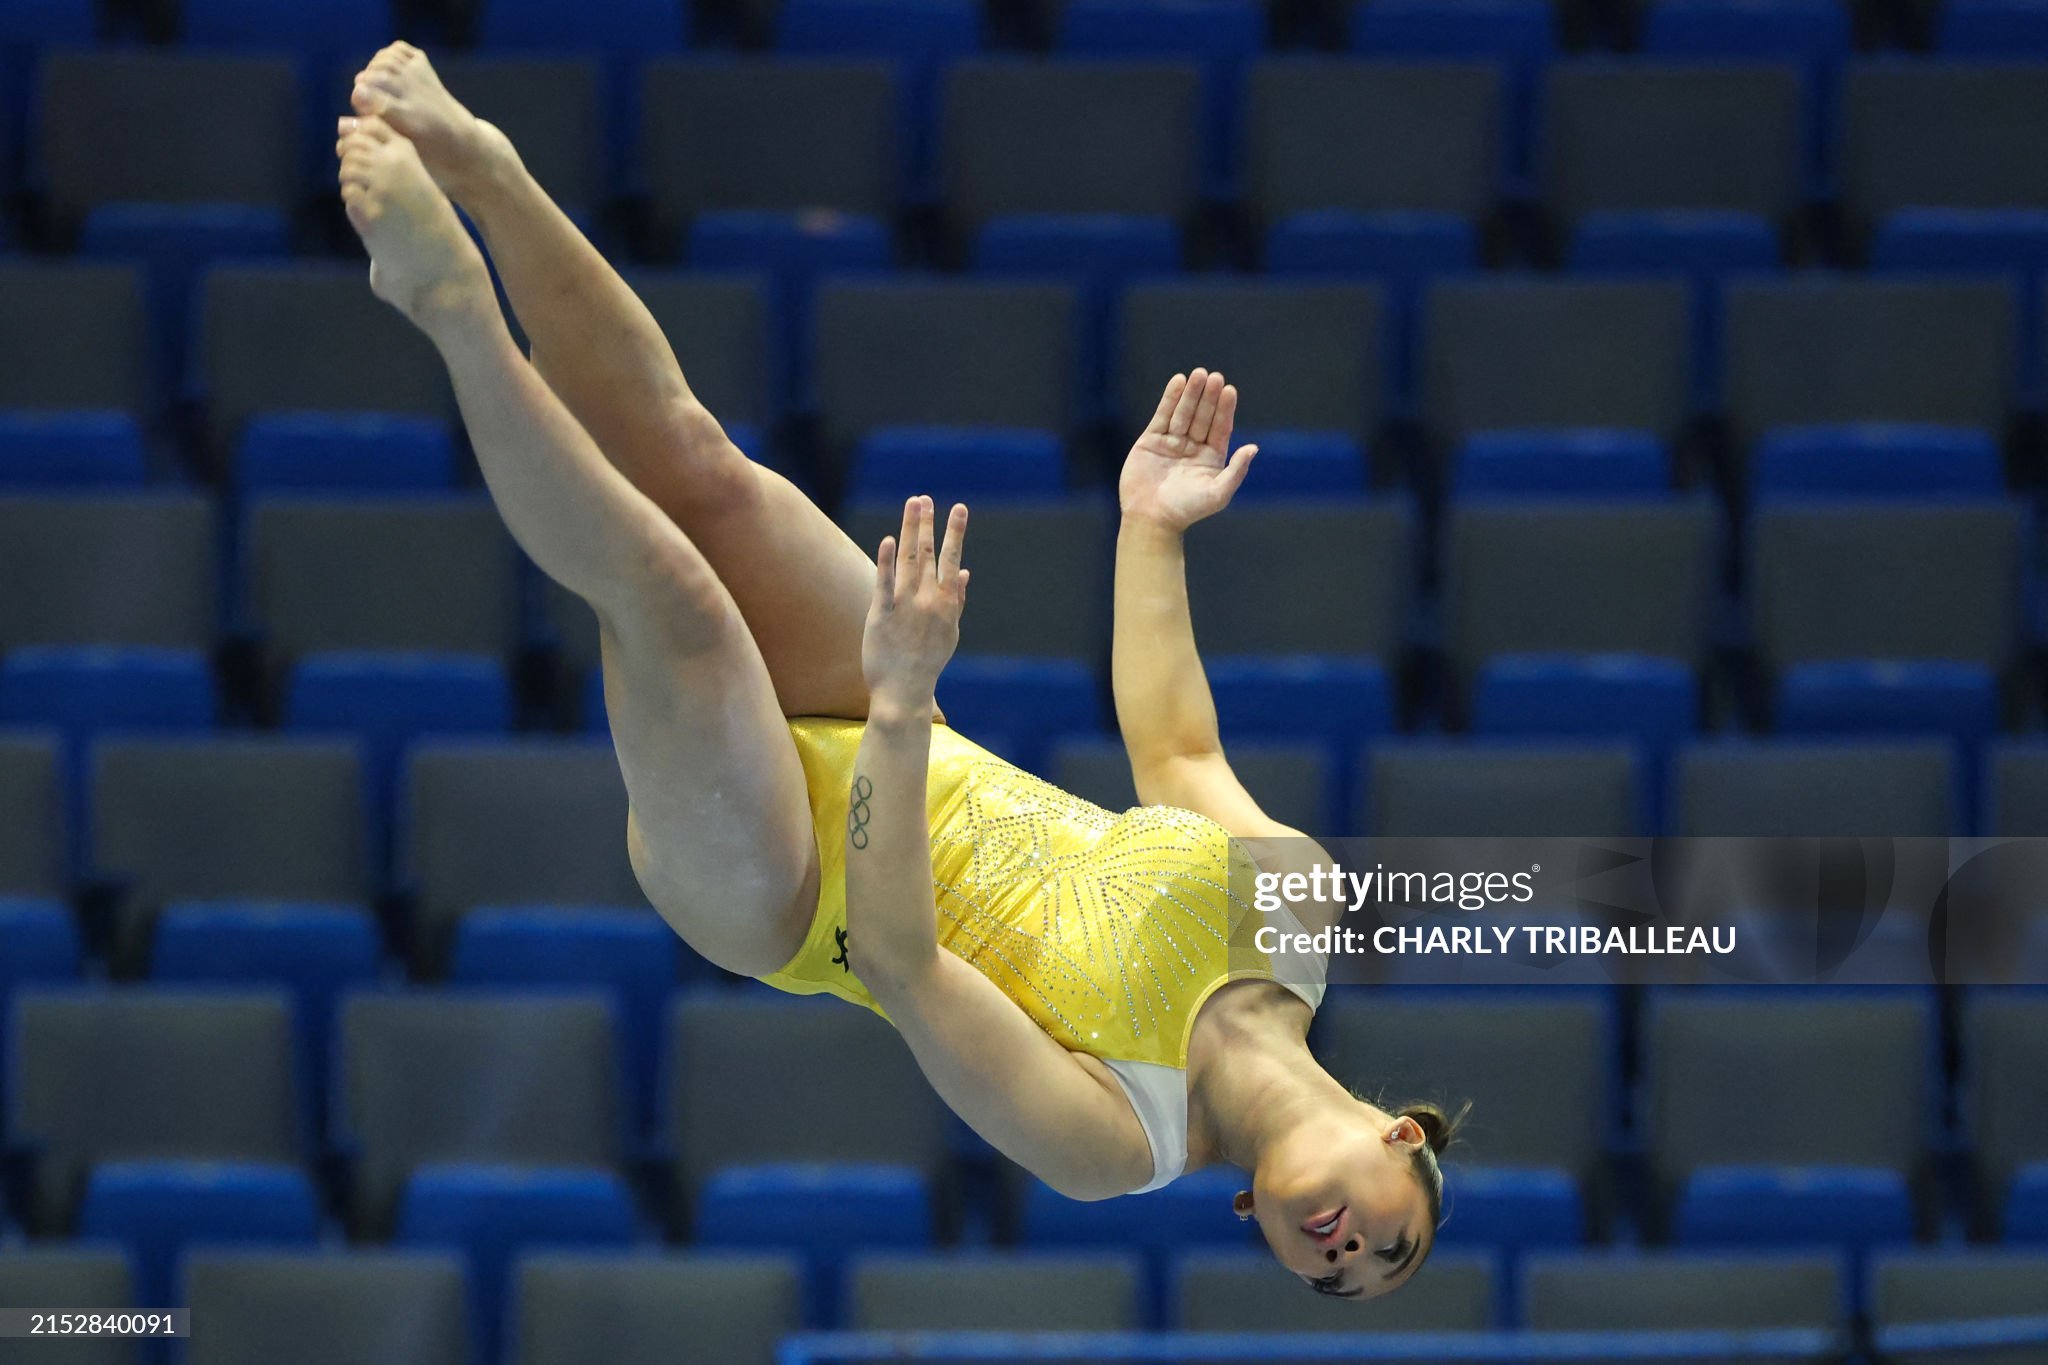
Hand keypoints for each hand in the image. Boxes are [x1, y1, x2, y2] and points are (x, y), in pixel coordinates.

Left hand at [863, 496, 969, 712]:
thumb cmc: (928, 663)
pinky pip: (885, 583)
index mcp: (947, 604)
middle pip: (929, 553)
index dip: (955, 532)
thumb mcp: (950, 633)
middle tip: (925, 498)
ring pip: (909, 560)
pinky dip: (888, 561)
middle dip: (928, 523)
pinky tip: (889, 540)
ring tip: (912, 505)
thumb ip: (957, 601)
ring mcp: (905, 606)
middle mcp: (928, 600)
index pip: (953, 560)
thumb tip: (965, 573)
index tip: (959, 508)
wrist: (904, 691)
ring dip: (911, 529)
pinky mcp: (881, 614)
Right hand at [1118, 368, 1256, 530]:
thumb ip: (1236, 470)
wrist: (1151, 519)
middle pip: (1203, 416)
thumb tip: (1254, 448)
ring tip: (1198, 374)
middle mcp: (1192, 447)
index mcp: (1211, 458)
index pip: (1220, 427)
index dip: (1225, 409)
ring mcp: (1171, 442)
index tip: (1230, 390)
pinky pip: (1163, 415)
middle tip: (1215, 377)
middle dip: (1209, 397)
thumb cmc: (1187, 510)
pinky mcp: (1151, 440)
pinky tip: (1178, 381)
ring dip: (1192, 393)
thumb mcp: (1218, 493)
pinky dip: (1170, 398)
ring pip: (1183, 412)